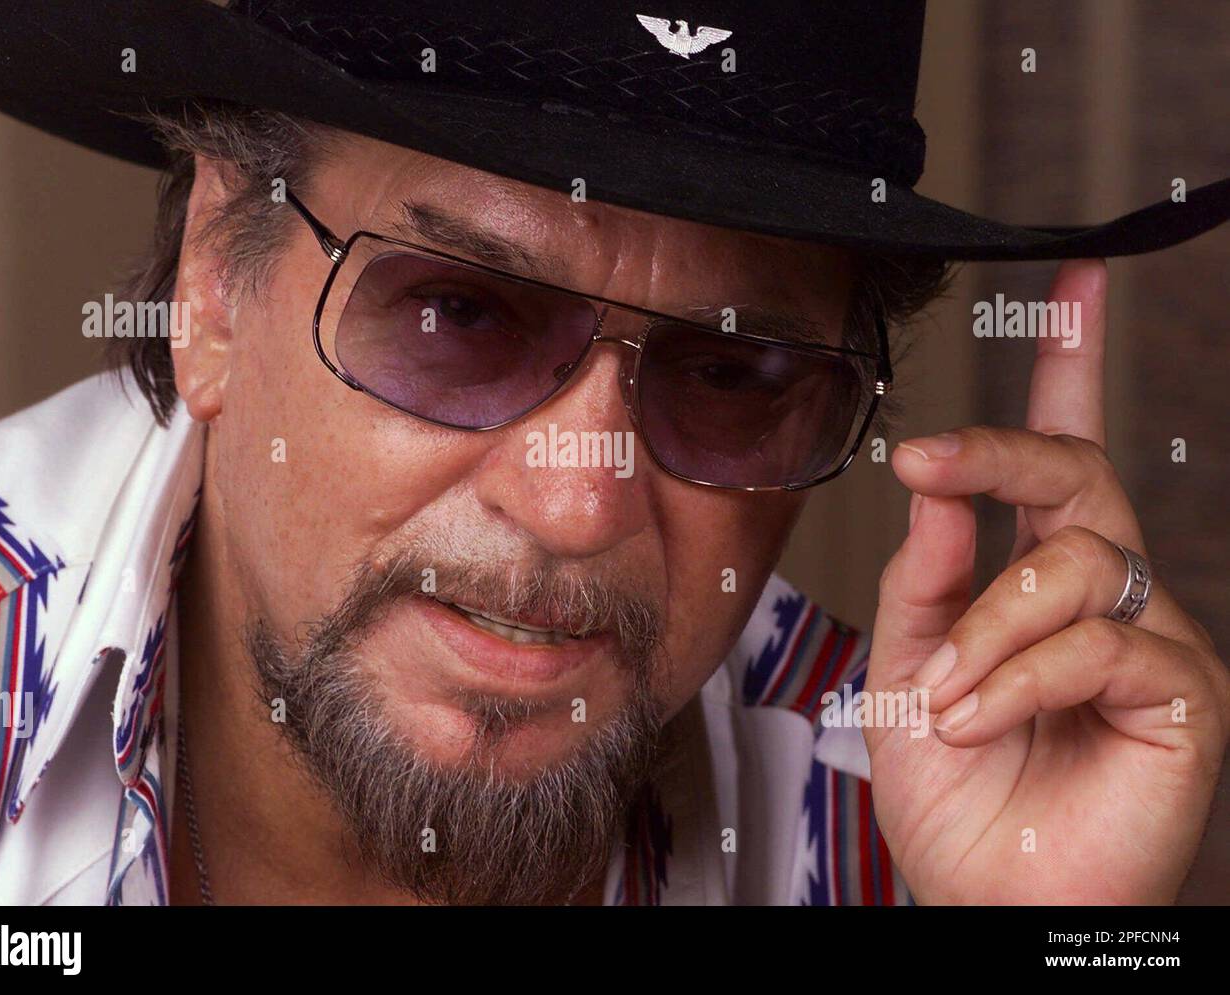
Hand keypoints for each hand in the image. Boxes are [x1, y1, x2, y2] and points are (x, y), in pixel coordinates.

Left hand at [864, 259, 1229, 904]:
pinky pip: (1097, 644)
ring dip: (985, 630)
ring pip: (1076, 565)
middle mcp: (1111, 591)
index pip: (1062, 453)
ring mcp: (1156, 638)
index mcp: (1041, 576)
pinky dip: (1018, 678)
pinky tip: (983, 719)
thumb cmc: (957, 788)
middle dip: (1003, 451)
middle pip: (1077, 473)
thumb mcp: (912, 665)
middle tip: (930, 459)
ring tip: (942, 699)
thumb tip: (936, 481)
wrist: (988, 895)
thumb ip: (929, 575)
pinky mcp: (1188, 695)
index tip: (1071, 278)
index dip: (1071, 362)